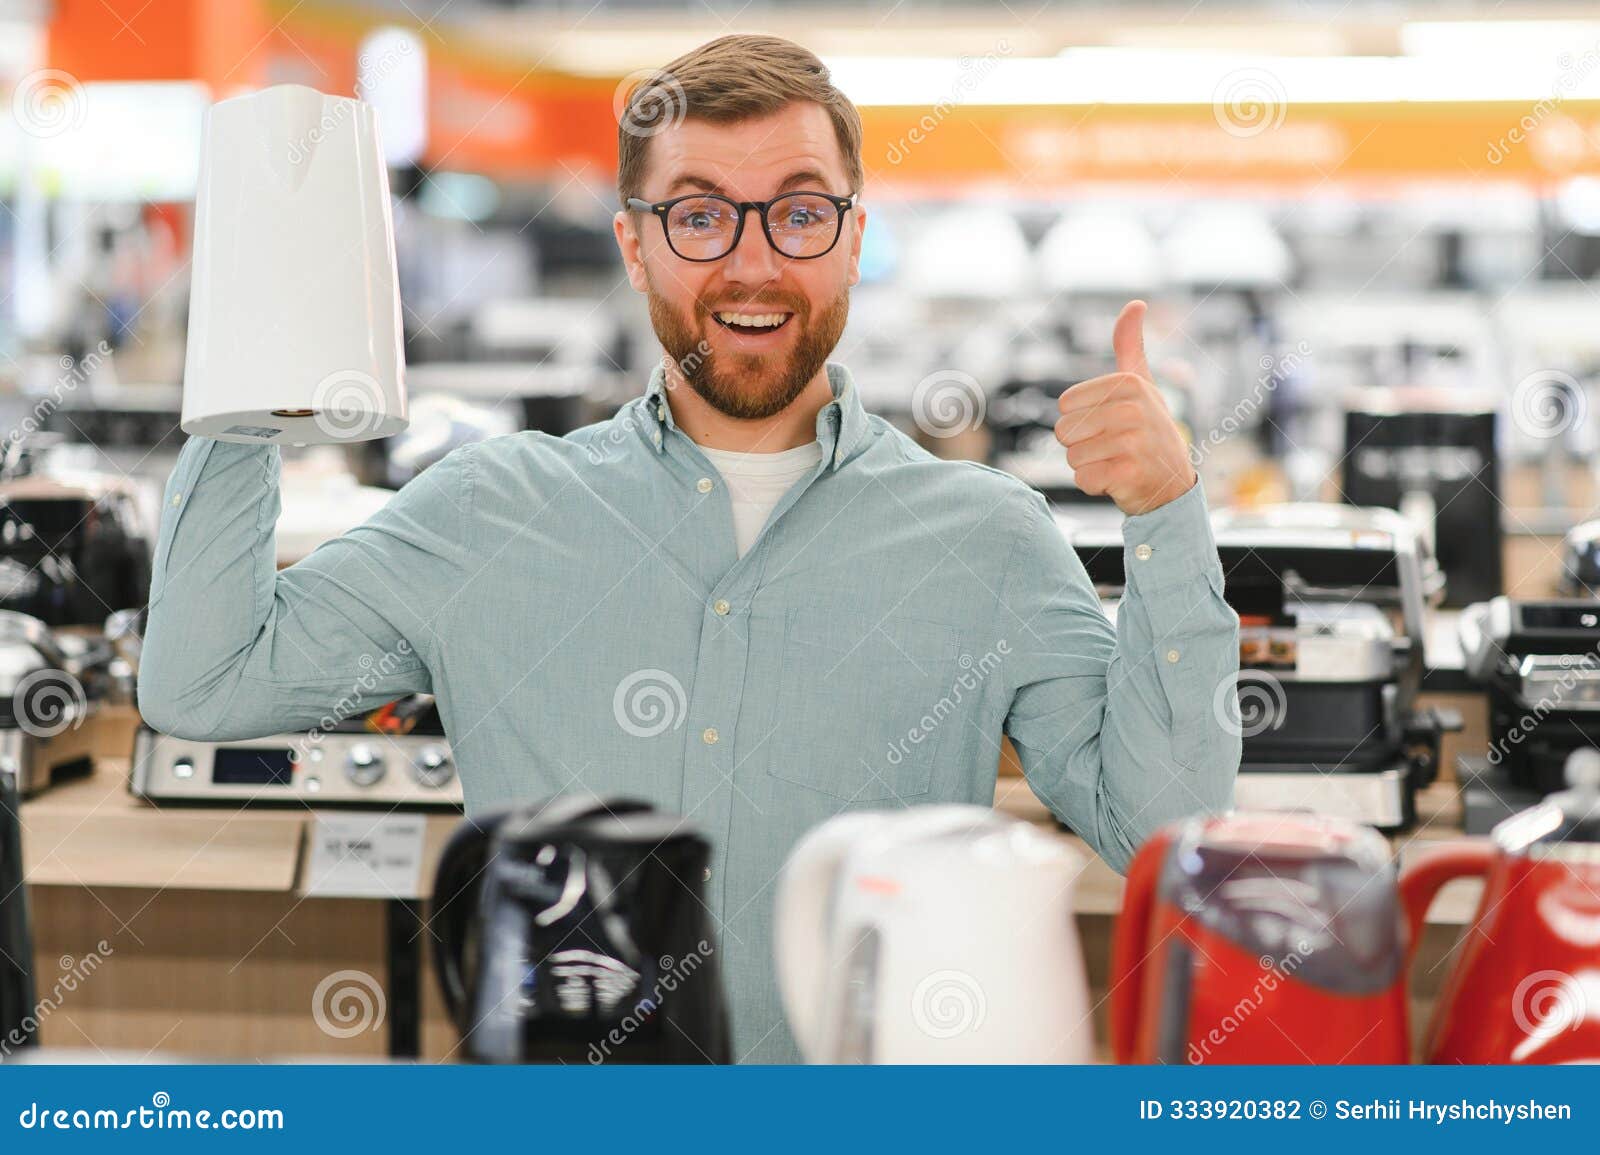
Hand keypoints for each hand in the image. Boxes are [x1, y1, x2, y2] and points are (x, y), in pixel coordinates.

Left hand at [1054, 300, 1195, 515]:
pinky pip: (1083, 479)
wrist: (1173, 484)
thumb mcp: (1141, 385)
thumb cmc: (1148, 430)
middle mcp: (1133, 409)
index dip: (1079, 420)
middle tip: (1112, 447)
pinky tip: (1118, 480)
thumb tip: (1135, 304)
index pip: (1063, 405)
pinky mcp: (1129, 474)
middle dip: (1081, 444)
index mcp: (1129, 384)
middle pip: (1064, 431)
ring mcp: (1133, 443)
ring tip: (1116, 461)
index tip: (1108, 424)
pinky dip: (1094, 485)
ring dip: (1088, 465)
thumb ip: (1130, 346)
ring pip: (1072, 457)